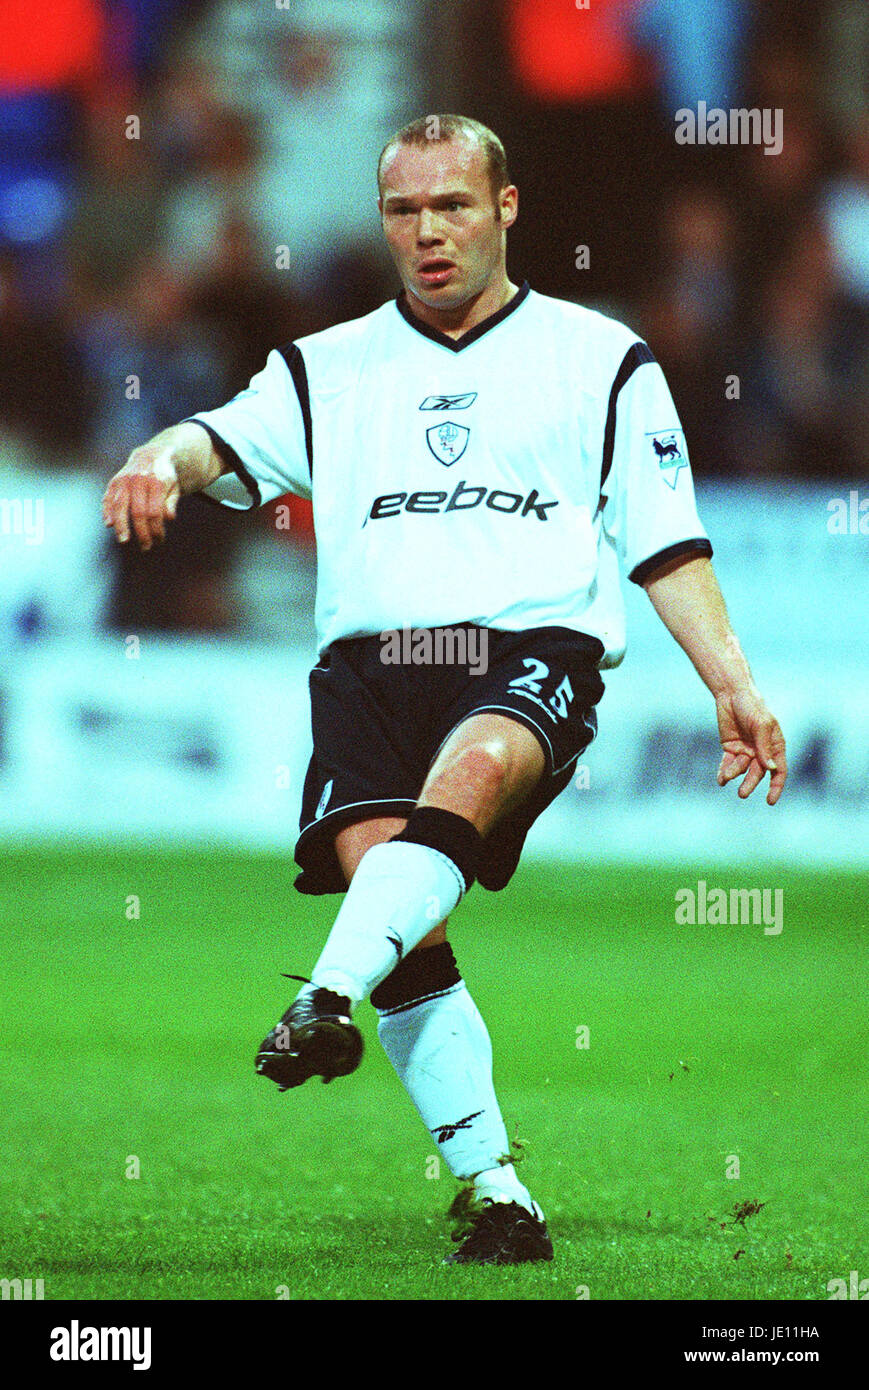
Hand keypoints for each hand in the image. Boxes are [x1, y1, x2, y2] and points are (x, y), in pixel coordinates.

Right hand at [102, 450, 180, 550]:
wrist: (151, 455)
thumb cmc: (165, 478)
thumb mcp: (174, 487)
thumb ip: (170, 502)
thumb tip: (168, 518)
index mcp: (157, 482)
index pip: (155, 512)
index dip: (157, 529)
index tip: (159, 541)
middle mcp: (139, 480)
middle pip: (138, 511)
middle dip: (141, 532)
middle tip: (145, 547)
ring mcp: (125, 480)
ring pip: (120, 505)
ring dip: (121, 525)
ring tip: (124, 540)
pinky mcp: (114, 481)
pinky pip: (108, 497)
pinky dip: (106, 510)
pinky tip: (108, 523)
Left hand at [715, 688, 786, 804]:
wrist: (731, 694)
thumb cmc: (752, 706)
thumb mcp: (761, 725)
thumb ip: (764, 746)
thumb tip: (771, 768)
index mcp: (775, 745)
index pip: (779, 770)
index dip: (776, 786)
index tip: (770, 801)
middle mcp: (761, 750)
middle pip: (758, 773)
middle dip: (750, 783)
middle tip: (742, 793)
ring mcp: (746, 750)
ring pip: (741, 769)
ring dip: (734, 774)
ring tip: (726, 776)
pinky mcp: (730, 747)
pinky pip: (728, 763)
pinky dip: (724, 772)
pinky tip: (720, 779)